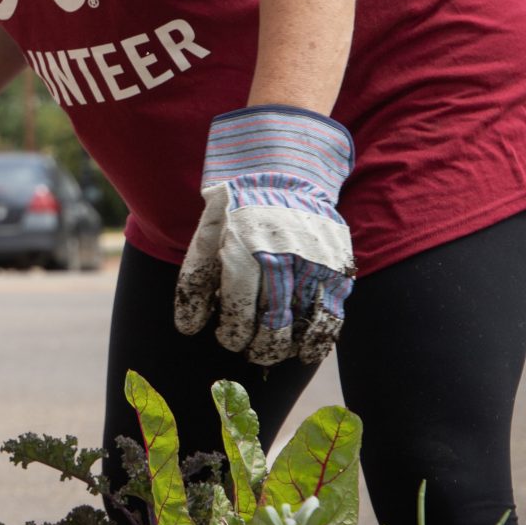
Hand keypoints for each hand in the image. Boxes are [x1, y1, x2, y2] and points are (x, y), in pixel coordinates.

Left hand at [172, 106, 355, 365]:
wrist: (279, 175)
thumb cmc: (235, 217)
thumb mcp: (204, 239)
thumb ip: (194, 282)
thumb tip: (187, 328)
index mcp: (242, 250)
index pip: (238, 314)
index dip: (231, 335)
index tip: (228, 336)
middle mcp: (282, 257)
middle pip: (273, 328)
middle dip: (258, 348)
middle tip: (250, 348)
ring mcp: (315, 263)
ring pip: (304, 328)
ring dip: (286, 349)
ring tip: (273, 349)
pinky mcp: (338, 267)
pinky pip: (332, 318)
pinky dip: (318, 341)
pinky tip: (304, 349)